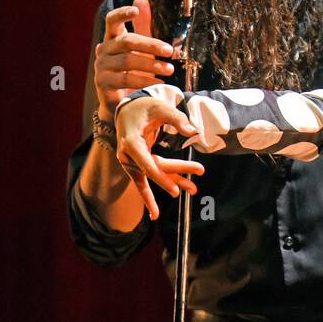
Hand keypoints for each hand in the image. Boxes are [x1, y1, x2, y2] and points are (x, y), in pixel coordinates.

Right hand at [94, 0, 176, 120]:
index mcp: (112, 38)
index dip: (123, 13)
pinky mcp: (103, 83)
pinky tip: (158, 83)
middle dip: (151, 45)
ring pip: (127, 61)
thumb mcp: (140, 47)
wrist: (121, 100)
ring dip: (151, 65)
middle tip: (170, 51)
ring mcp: (101, 66)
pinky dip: (144, 80)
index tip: (136, 10)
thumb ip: (142, 25)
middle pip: (127, 41)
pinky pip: (125, 79)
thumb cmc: (133, 69)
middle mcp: (103, 49)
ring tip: (169, 70)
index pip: (112, 20)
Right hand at [114, 96, 202, 219]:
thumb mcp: (161, 108)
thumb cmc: (145, 107)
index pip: (149, 164)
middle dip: (175, 178)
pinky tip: (154, 215)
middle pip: (153, 171)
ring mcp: (129, 162)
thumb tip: (193, 132)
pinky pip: (142, 183)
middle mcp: (127, 156)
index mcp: (131, 142)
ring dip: (171, 182)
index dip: (165, 176)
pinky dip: (148, 198)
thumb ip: (177, 119)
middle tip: (195, 187)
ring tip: (193, 189)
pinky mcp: (133, 165)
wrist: (127, 108)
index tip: (179, 187)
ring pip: (151, 176)